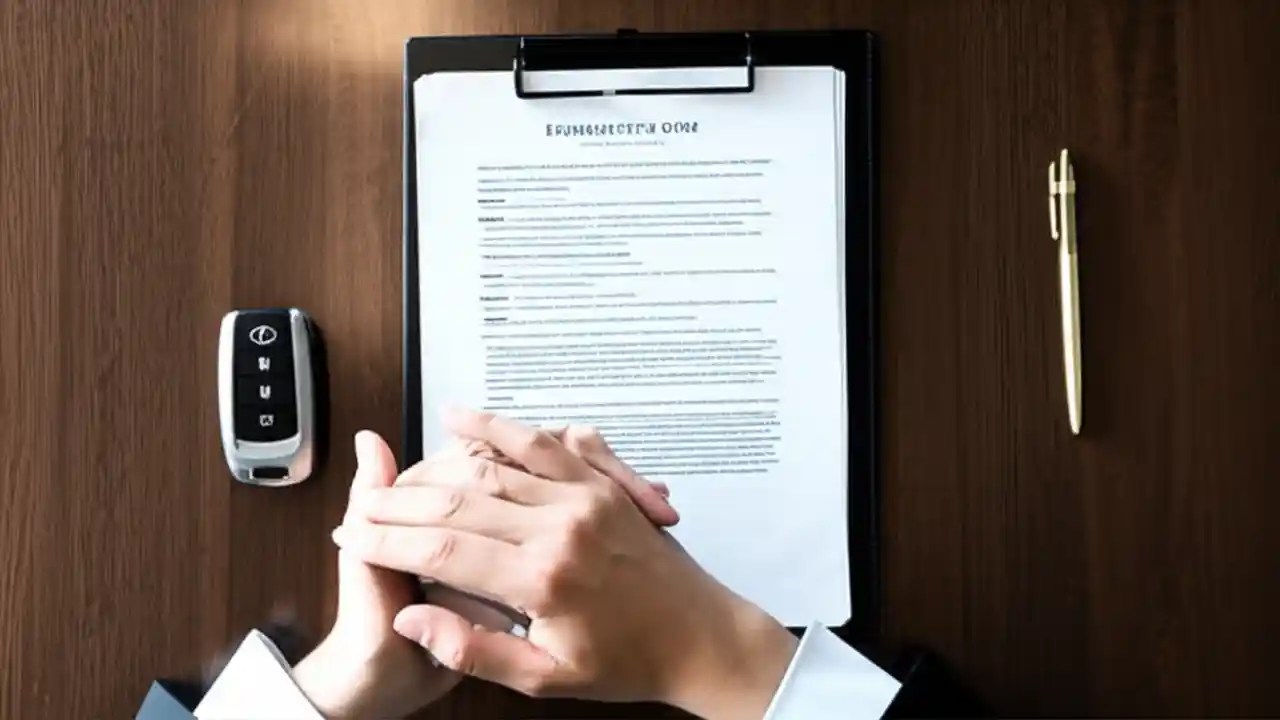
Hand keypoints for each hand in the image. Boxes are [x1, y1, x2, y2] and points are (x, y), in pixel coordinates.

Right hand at [333, 410, 797, 718]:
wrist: (700, 636)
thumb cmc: (629, 661)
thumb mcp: (547, 678)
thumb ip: (474, 650)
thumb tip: (413, 621)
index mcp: (542, 582)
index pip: (441, 552)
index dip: (389, 543)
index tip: (355, 538)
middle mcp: (561, 529)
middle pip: (457, 501)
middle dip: (399, 504)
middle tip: (364, 508)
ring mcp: (584, 498)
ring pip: (491, 466)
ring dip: (434, 467)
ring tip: (394, 476)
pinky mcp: (599, 482)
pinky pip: (542, 441)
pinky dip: (498, 426)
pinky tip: (462, 418)